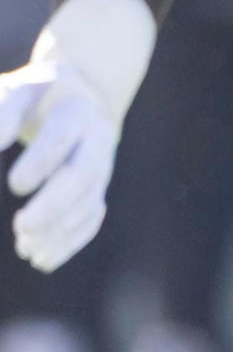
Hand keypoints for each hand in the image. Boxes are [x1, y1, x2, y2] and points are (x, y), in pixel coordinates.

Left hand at [0, 0, 150, 272]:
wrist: (77, 92)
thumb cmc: (29, 95)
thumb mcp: (11, 94)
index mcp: (71, 106)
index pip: (61, 134)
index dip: (41, 162)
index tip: (15, 186)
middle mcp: (94, 133)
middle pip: (83, 172)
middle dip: (55, 203)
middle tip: (21, 226)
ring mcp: (102, 160)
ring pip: (90, 199)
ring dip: (60, 229)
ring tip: (26, 250)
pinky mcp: (99, 182)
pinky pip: (93, 215)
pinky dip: (71, 240)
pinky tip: (43, 259)